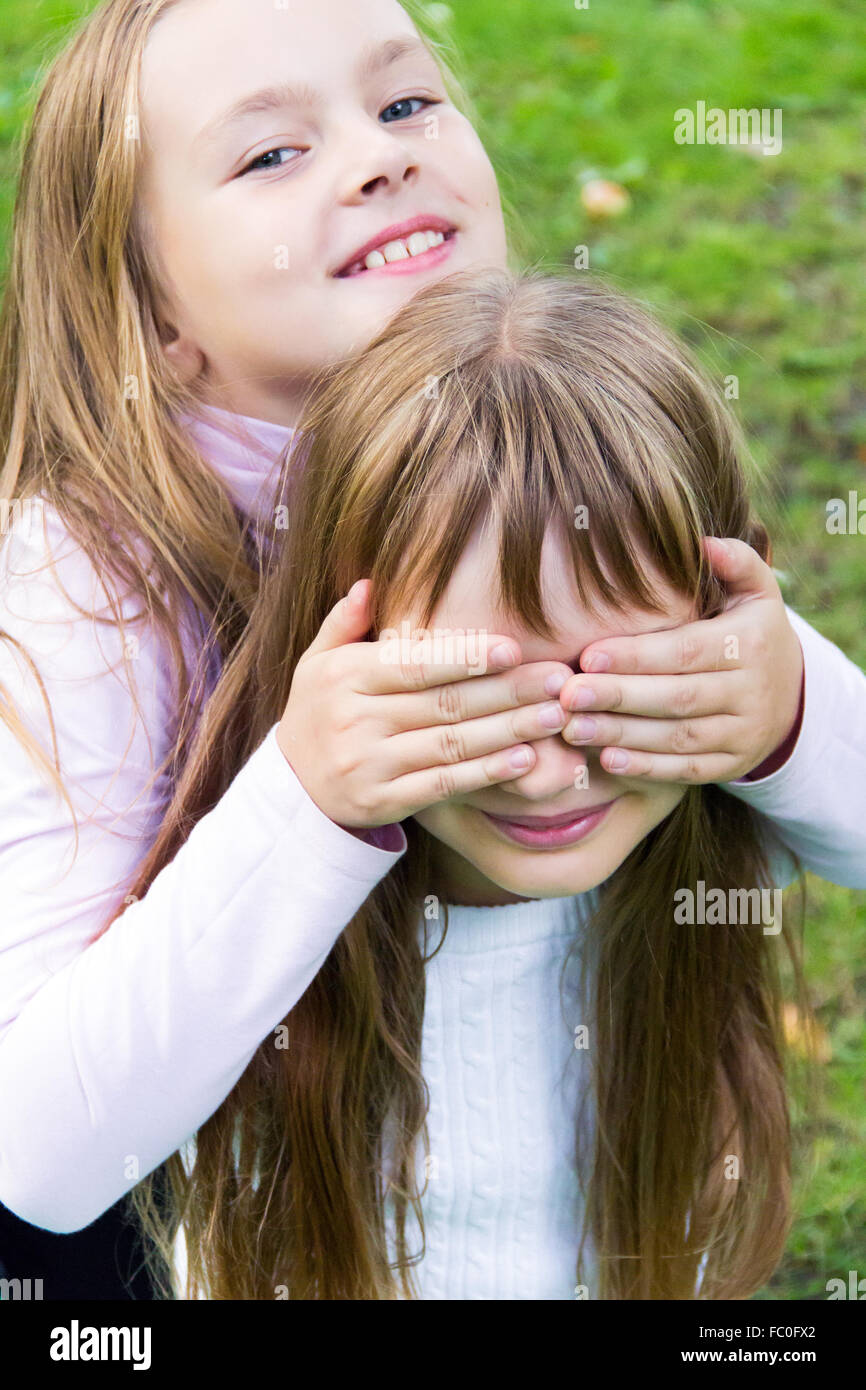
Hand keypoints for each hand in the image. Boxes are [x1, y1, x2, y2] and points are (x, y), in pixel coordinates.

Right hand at [276, 579, 574, 825]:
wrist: (290, 788)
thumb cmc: (319, 712)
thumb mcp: (318, 662)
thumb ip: (344, 622)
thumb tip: (371, 584)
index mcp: (344, 676)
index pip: (414, 665)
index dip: (465, 657)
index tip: (513, 649)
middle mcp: (355, 720)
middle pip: (443, 703)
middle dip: (507, 691)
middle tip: (558, 680)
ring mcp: (368, 764)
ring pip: (450, 744)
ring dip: (508, 730)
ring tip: (553, 716)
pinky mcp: (381, 801)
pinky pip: (442, 784)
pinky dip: (485, 773)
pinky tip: (523, 759)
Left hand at [557, 537, 804, 783]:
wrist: (792, 695)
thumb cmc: (751, 632)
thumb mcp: (757, 592)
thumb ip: (736, 561)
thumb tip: (704, 543)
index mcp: (749, 644)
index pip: (685, 651)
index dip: (636, 656)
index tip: (587, 656)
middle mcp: (751, 692)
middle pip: (677, 697)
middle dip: (619, 697)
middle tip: (568, 696)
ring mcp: (743, 733)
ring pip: (678, 738)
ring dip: (622, 735)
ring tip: (573, 728)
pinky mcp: (731, 764)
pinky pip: (687, 770)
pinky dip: (646, 768)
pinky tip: (607, 760)